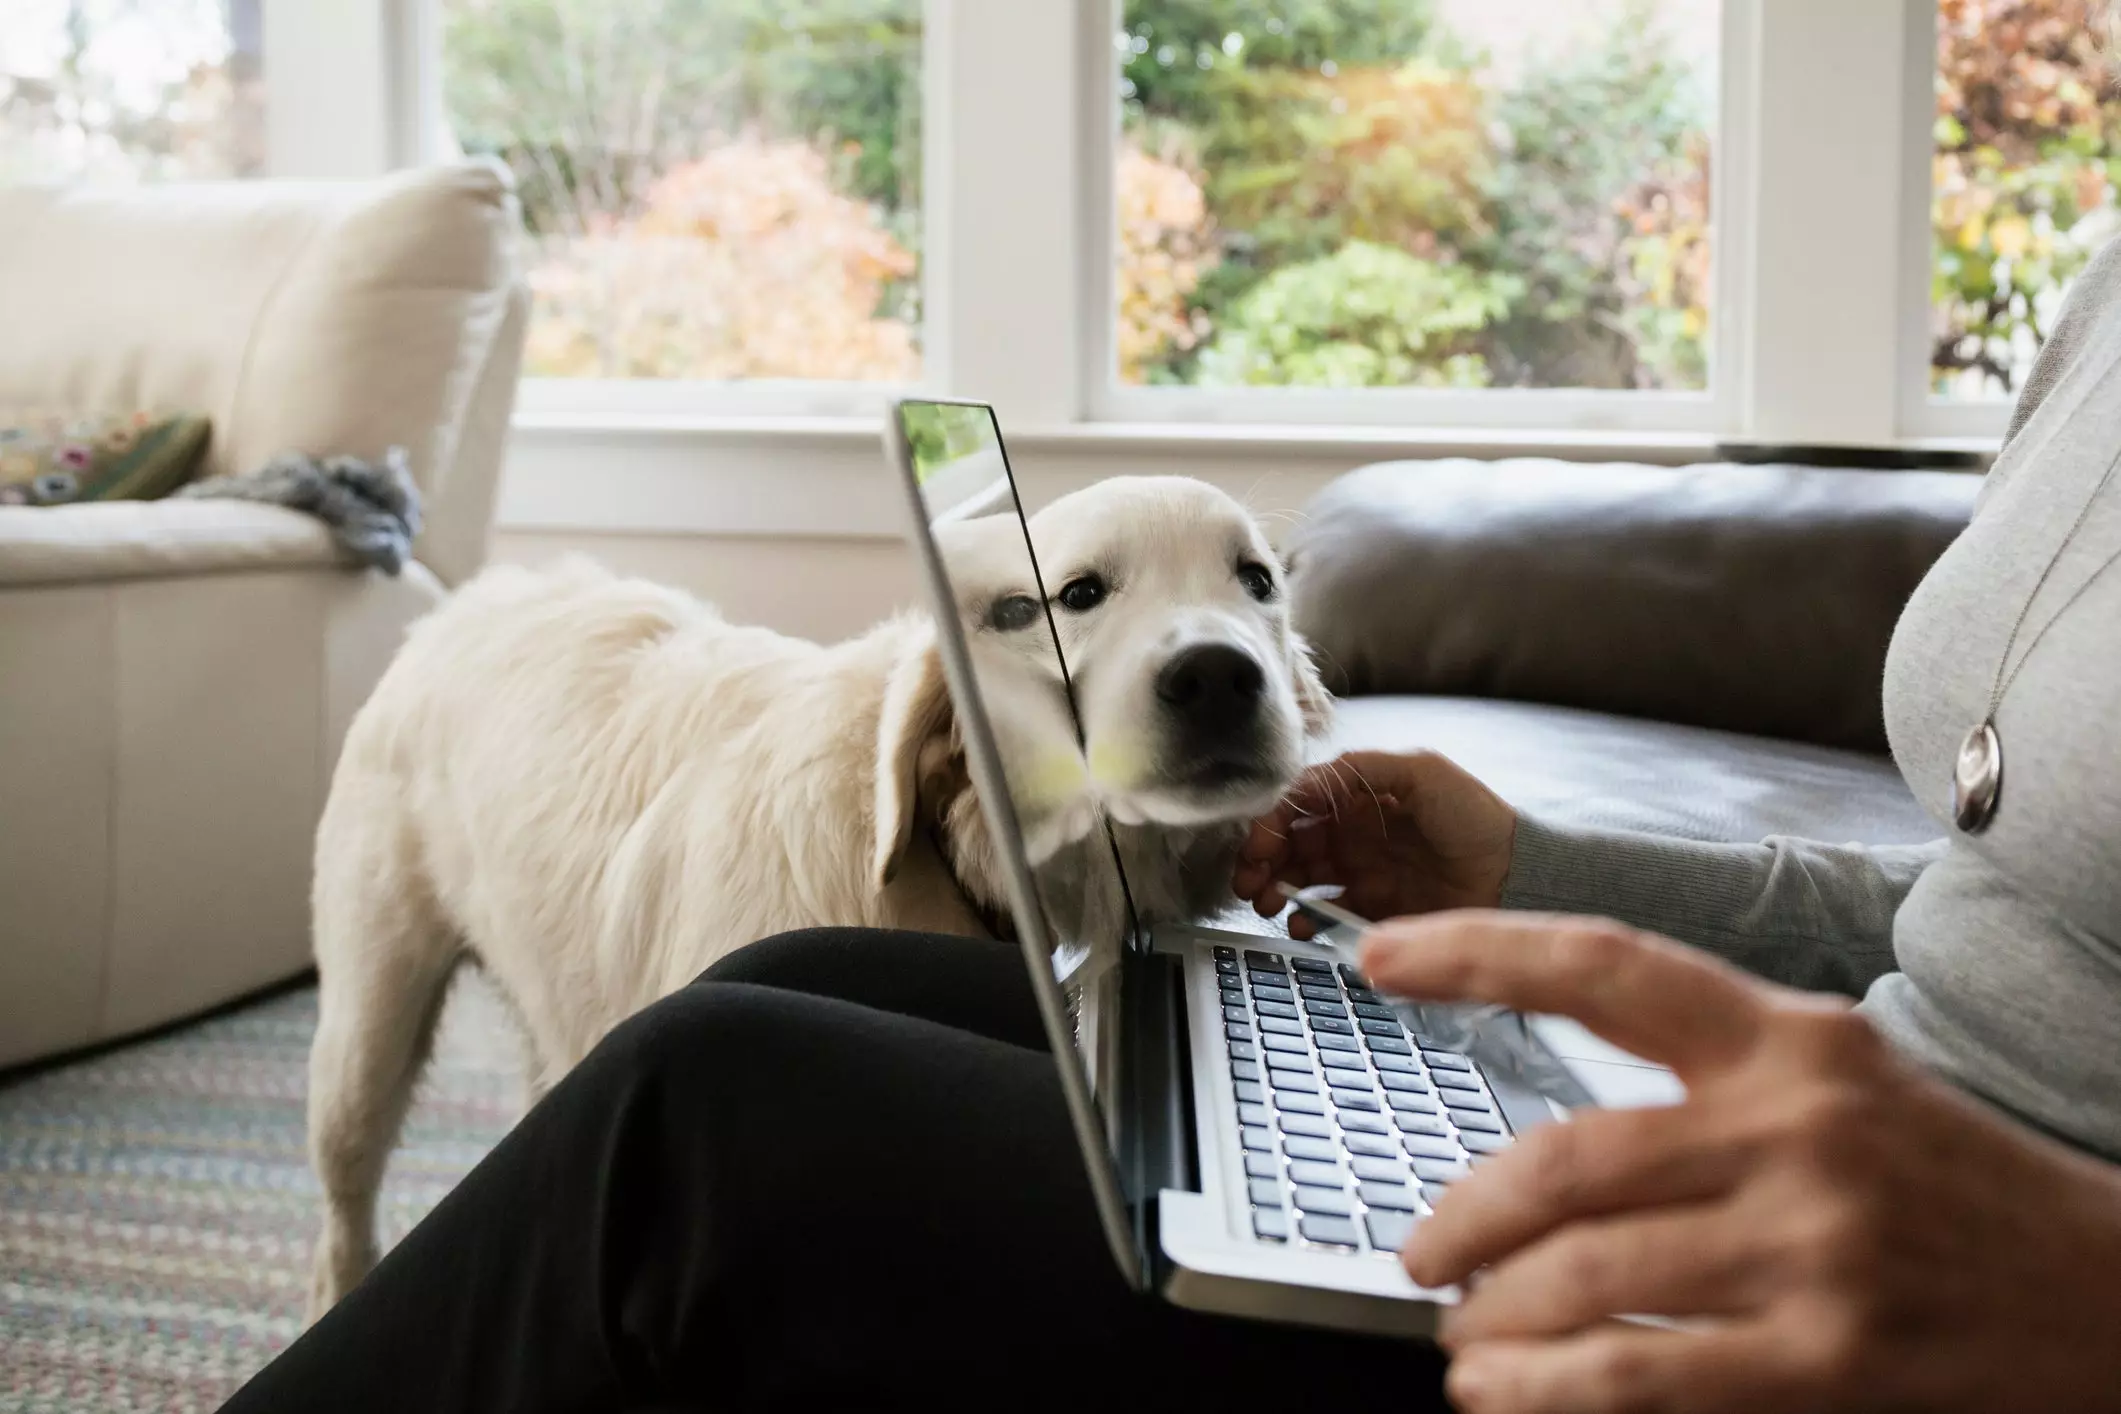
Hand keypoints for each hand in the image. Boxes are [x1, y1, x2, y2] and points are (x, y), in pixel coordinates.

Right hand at [1231, 750, 1515, 936]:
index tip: (1260, 847)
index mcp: (1360, 795)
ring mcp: (1362, 872)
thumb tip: (1309, 779)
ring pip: (1300, 879)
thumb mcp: (1423, 771)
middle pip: (1290, 843)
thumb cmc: (1476, 818)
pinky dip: (1306, 922)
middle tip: (1250, 882)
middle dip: (1262, 861)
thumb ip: (1364, 767)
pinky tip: (1303, 924)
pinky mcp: (1374, 911)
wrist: (1518, 878)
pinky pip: (1327, 917)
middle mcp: (1354, 832)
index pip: (1298, 804)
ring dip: (1275, 889)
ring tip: (1267, 902)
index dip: (1271, 824)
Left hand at [1356, 912, 2120, 1413]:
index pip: (1606, 964)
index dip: (1477, 951)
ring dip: (1491, 1314)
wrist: (2109, 1291)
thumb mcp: (1837, 1087)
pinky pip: (1638, 1375)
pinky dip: (1546, 1390)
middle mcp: (1796, 1123)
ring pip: (1582, 1272)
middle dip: (1461, 1214)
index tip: (1379, 957)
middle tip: (1420, 1252)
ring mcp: (1816, 1241)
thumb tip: (1539, 1154)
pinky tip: (1505, 1393)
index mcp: (1789, 1037)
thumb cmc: (1943, 1183)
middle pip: (1563, 1155)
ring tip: (1463, 1335)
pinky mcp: (1830, 1355)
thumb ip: (1702, 1086)